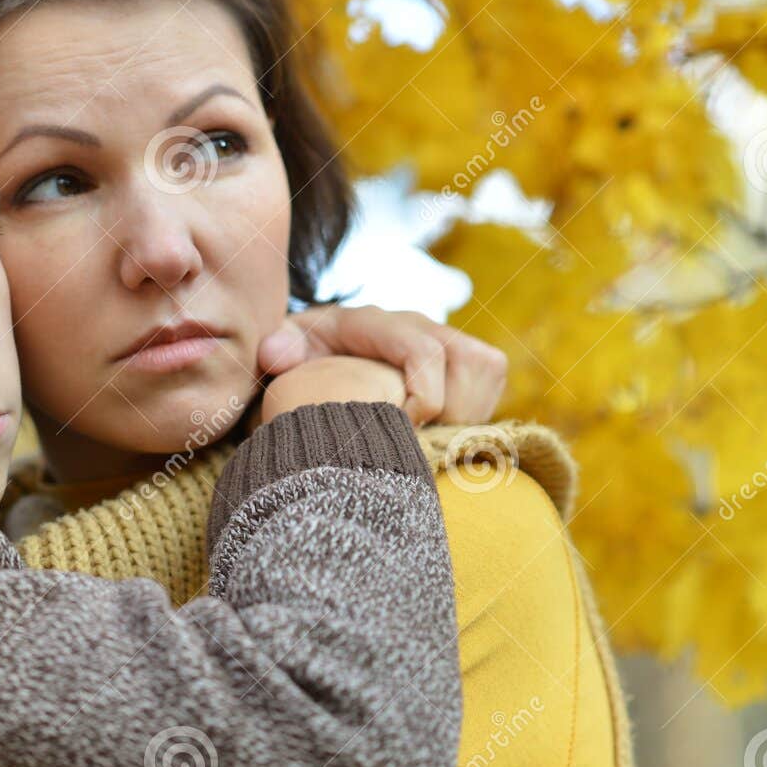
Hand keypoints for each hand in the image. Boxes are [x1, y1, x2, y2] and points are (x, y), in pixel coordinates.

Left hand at [258, 305, 507, 425]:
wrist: (325, 355)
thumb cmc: (304, 358)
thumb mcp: (284, 351)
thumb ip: (278, 349)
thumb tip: (274, 354)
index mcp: (375, 323)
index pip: (423, 350)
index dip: (423, 396)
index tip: (402, 430)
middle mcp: (419, 324)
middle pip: (467, 362)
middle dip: (450, 412)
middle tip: (417, 444)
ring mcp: (446, 339)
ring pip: (485, 373)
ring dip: (466, 415)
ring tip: (428, 440)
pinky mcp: (465, 359)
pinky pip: (492, 384)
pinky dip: (475, 414)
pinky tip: (442, 435)